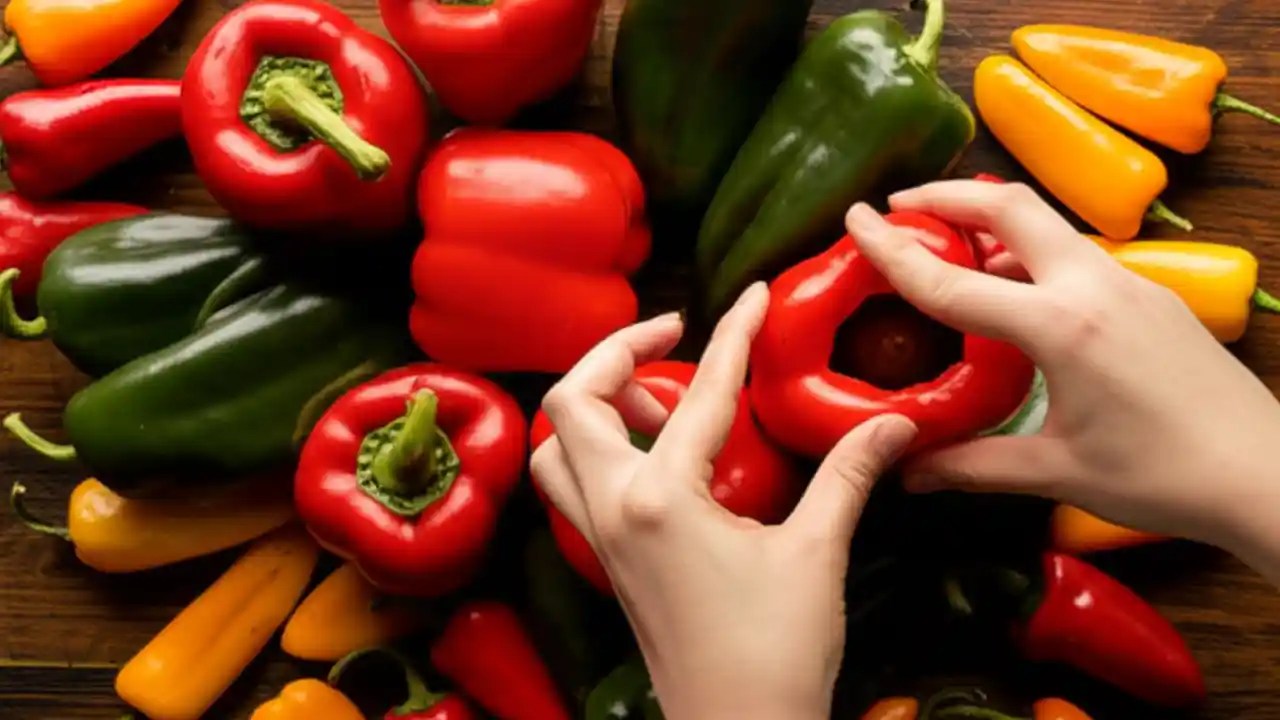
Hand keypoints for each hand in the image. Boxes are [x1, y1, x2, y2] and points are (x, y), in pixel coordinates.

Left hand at [531, 284, 916, 719]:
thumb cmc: (774, 653)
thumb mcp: (816, 553)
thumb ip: (847, 476)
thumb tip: (893, 423)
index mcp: (660, 499)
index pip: (698, 393)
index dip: (732, 335)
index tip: (753, 298)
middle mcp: (614, 511)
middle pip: (574, 402)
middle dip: (617, 351)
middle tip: (673, 334)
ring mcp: (602, 539)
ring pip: (560, 448)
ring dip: (596, 406)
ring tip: (660, 398)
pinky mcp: (609, 562)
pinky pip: (576, 486)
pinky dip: (600, 451)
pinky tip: (660, 455)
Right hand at [844, 180, 1279, 575]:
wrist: (1266, 476)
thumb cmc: (1162, 478)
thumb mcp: (1055, 473)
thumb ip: (972, 465)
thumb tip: (905, 471)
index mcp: (1061, 327)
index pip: (953, 280)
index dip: (894, 249)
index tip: (855, 219)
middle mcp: (1094, 287)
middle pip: (1011, 204)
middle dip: (948, 194)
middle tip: (902, 207)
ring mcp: (1129, 283)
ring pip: (1047, 224)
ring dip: (992, 218)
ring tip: (948, 241)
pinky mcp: (1150, 296)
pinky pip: (1075, 253)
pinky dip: (1029, 250)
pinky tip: (1013, 289)